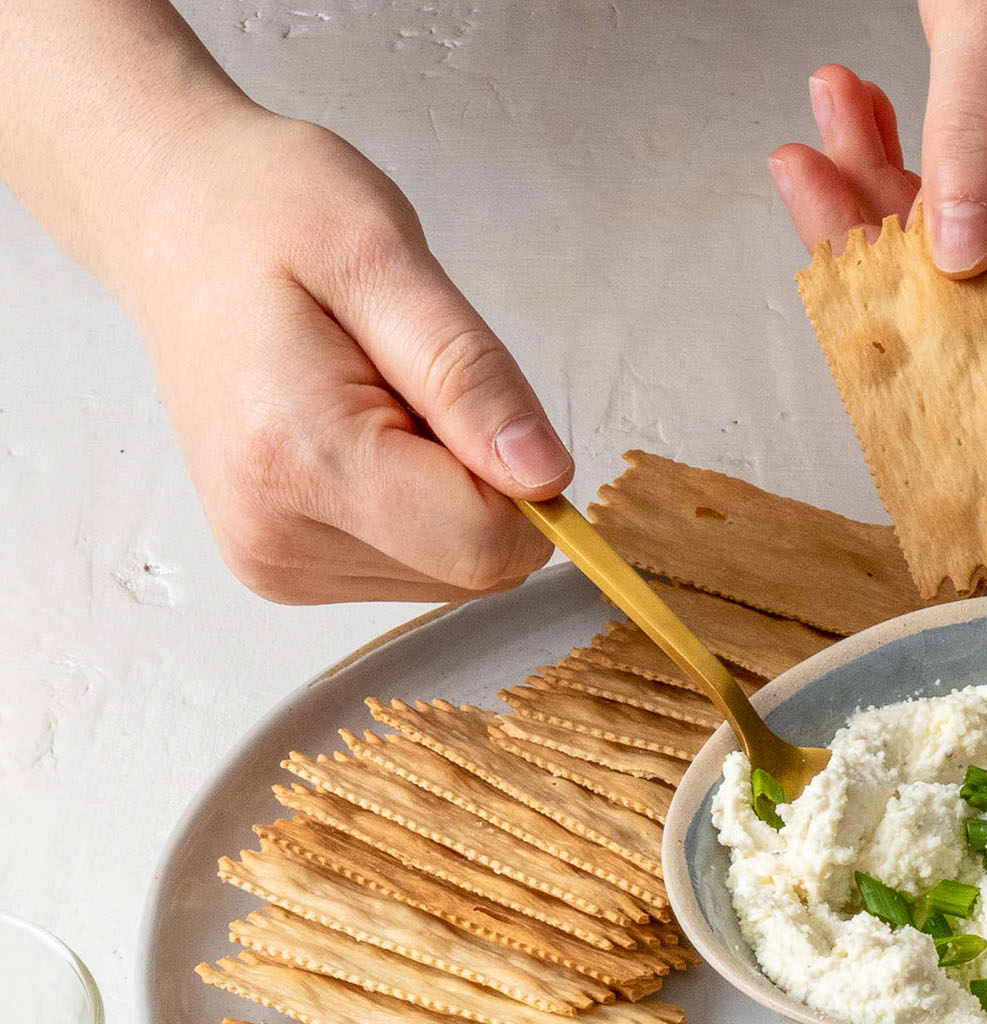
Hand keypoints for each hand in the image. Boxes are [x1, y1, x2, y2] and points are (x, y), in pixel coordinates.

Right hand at [114, 108, 569, 603]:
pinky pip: (411, 568)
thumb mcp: (382, 253)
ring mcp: (274, 565)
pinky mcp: (281, 571)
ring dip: (447, 493)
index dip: (523, 476)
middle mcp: (278, 537)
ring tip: (373, 400)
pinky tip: (357, 435)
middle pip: (475, 567)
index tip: (476, 392)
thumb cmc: (267, 214)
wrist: (168, 221)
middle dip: (482, 482)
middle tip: (411, 385)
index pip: (486, 542)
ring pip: (450, 574)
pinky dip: (415, 507)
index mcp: (300, 459)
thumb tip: (545, 477)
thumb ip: (468, 375)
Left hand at [769, 0, 986, 338]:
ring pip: (967, 250)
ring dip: (881, 190)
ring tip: (834, 106)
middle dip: (882, 228)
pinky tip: (865, 116)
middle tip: (803, 164)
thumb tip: (957, 258)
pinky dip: (911, 172)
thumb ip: (973, 135)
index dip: (925, 300)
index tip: (839, 262)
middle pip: (985, 277)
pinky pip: (975, 212)